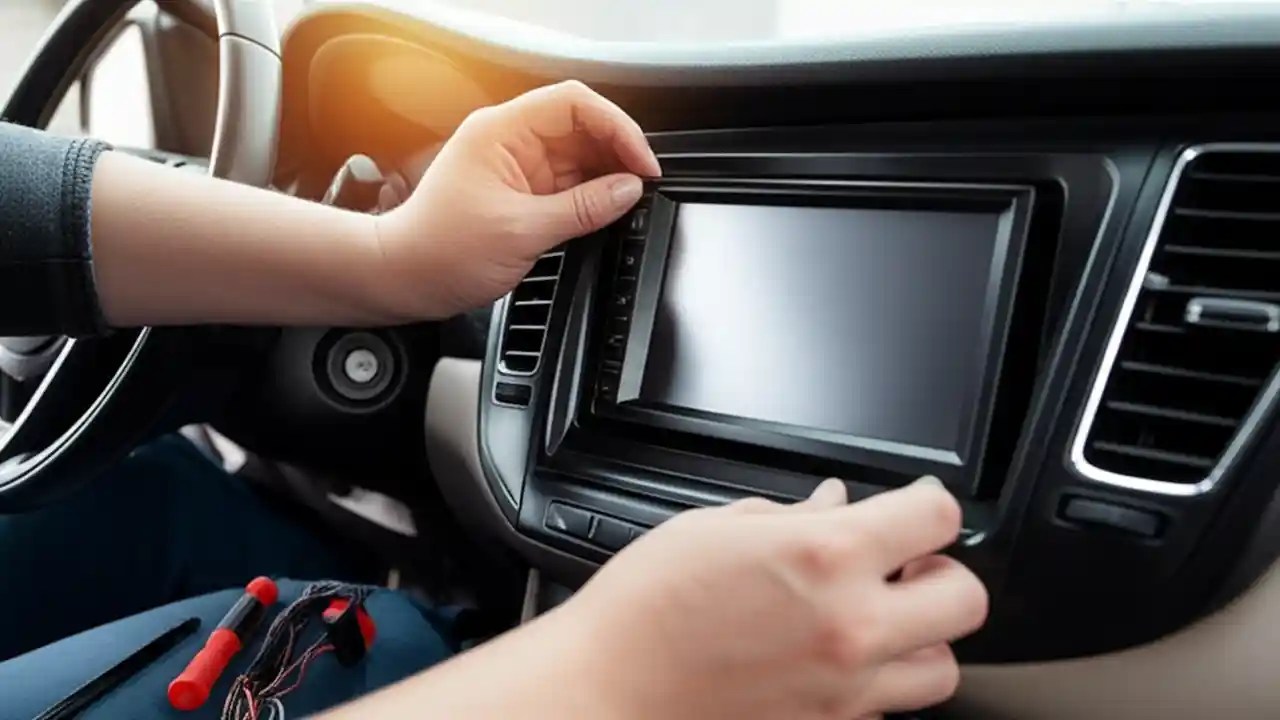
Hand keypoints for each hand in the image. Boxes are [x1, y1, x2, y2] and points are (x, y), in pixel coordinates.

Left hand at [372, 80, 660, 319]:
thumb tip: (629, 190)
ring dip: (608, 175)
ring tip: (629, 201)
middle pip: (582, 127)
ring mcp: (518, 166)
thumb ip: (582, 209)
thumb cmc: (441, 251)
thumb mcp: (522, 232)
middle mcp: (511, 141)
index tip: (641, 162)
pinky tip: (607, 210)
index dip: (616, 126)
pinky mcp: (522, 193)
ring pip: (579, 156)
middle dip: (617, 151)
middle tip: (644, 184)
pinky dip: (592, 195)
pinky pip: (569, 183)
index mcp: (503, 132)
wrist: (404, 278)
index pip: (574, 104)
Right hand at [553, 478, 987, 719]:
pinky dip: (878, 685)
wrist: (606, 690)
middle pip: (965, 600)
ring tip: (881, 619)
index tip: (918, 507)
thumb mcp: (713, 529)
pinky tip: (837, 660)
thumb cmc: (644, 608)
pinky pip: (888, 711)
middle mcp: (850, 628)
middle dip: (942, 573)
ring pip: (942, 669)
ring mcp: (844, 692)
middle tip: (907, 564)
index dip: (931, 505)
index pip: (937, 520)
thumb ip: (789, 515)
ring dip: (922, 638)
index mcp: (824, 557)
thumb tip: (834, 505)